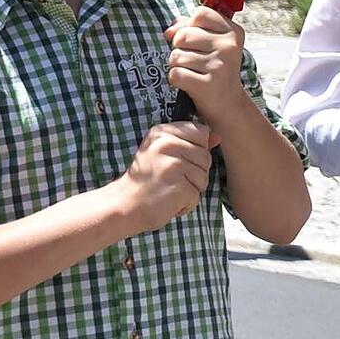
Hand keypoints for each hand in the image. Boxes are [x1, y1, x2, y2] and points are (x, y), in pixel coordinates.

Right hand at [112, 121, 218, 235]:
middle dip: (194, 173)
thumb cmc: (144, 180)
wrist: (122, 206)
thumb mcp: (161, 152)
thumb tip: (217, 136)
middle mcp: (167, 145)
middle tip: (169, 180)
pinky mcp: (179, 187)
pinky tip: (168, 202)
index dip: (195, 150)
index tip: (175, 161)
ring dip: (191, 189)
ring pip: (204, 176)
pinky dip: (186, 204)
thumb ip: (190, 142)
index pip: (201, 132)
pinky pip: (197, 195)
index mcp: (162, 132)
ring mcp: (174, 166)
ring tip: (168, 190)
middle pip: (206, 156)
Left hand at [166, 7, 250, 128]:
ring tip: (192, 72)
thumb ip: (191, 27)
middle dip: (179, 48)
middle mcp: (228, 46)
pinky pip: (175, 74)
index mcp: (233, 32)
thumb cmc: (215, 68)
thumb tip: (169, 31)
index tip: (194, 39)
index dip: (189, 25)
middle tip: (192, 60)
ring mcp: (219, 65)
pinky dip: (176, 80)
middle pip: (184, 35)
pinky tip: (189, 83)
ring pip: (176, 56)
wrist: (227, 103)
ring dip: (177, 65)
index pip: (200, 13)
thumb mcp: (212, 44)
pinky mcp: (207, 85)